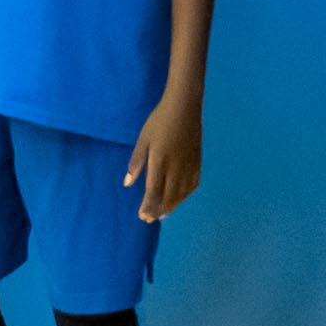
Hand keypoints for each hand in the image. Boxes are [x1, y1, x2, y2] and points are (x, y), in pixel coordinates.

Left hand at [126, 95, 201, 220]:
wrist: (185, 107)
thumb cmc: (159, 121)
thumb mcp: (143, 139)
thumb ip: (136, 163)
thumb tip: (127, 183)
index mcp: (160, 161)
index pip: (153, 190)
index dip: (148, 206)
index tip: (142, 216)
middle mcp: (176, 167)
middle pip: (168, 196)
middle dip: (158, 209)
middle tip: (150, 219)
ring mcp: (189, 165)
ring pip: (181, 193)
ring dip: (172, 205)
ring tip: (163, 213)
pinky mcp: (197, 162)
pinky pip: (193, 184)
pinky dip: (185, 195)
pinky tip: (180, 198)